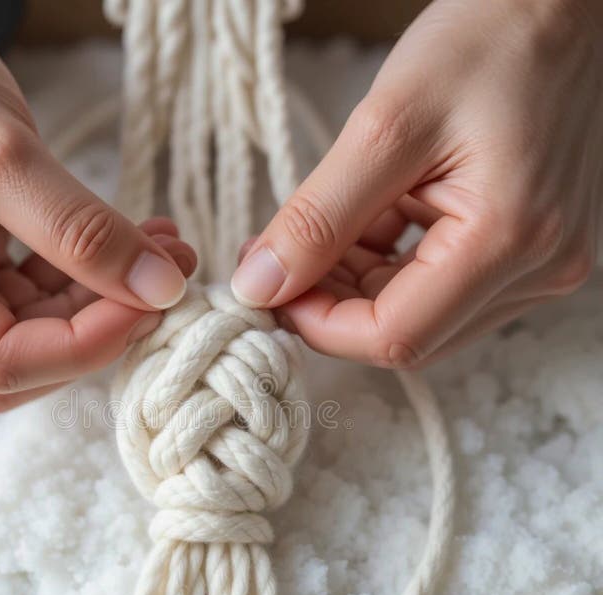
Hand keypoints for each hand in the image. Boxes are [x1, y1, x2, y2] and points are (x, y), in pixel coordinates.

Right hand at [0, 0, 193, 410]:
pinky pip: (37, 292)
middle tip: (167, 278)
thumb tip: (158, 287)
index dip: (88, 345)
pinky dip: (88, 275)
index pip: (2, 363)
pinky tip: (131, 242)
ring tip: (162, 250)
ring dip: (106, 300)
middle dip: (104, 327)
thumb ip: (78, 226)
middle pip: (25, 361)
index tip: (155, 298)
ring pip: (39, 330)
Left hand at [231, 0, 601, 367]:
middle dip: (331, 306)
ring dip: (355, 285)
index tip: (268, 290)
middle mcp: (538, 269)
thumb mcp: (383, 125)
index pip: (397, 336)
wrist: (559, 4)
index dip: (320, 326)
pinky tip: (363, 224)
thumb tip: (261, 286)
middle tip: (279, 260)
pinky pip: (439, 288)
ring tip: (322, 228)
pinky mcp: (525, 251)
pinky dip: (386, 266)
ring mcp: (538, 264)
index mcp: (510, 239)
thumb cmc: (489, 38)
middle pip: (407, 333)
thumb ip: (318, 218)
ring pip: (418, 315)